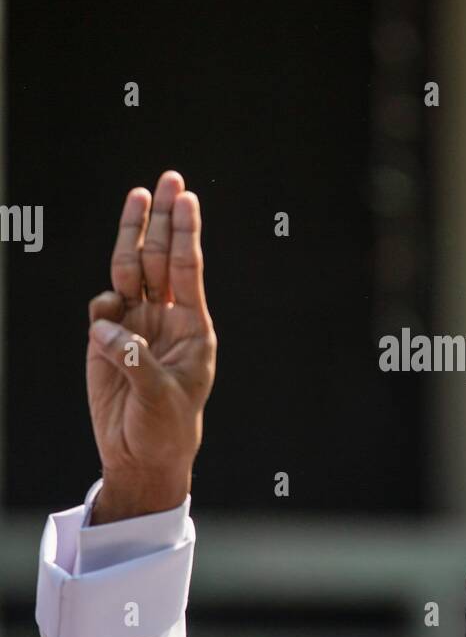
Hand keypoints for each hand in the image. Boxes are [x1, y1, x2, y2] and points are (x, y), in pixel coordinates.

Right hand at [86, 170, 216, 522]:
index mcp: (192, 328)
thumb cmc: (165, 428)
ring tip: (137, 197)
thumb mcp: (160, 396)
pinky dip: (101, 307)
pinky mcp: (107, 340)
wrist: (140, 456)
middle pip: (161, 258)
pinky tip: (105, 326)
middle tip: (167, 179)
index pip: (188, 269)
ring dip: (132, 235)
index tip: (186, 198)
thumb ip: (134, 357)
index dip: (185, 232)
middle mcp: (165, 319)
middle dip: (163, 219)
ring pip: (130, 271)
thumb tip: (106, 325)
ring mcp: (135, 326)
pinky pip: (101, 309)